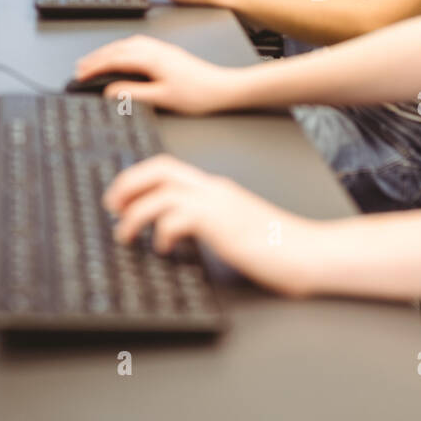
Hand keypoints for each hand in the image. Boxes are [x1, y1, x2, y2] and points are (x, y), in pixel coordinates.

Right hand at [74, 34, 232, 112]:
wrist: (223, 88)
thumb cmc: (198, 95)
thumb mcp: (162, 98)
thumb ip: (133, 93)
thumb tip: (110, 91)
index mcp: (150, 59)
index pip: (114, 60)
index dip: (94, 67)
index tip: (80, 75)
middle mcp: (155, 49)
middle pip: (118, 49)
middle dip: (96, 57)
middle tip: (80, 67)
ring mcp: (162, 49)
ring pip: (127, 45)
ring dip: (108, 51)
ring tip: (95, 61)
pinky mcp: (168, 52)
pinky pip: (137, 44)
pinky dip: (122, 49)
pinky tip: (122, 55)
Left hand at [103, 154, 319, 296]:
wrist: (308, 253)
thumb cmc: (277, 248)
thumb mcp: (234, 230)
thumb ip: (209, 224)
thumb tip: (176, 235)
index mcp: (216, 189)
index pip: (168, 168)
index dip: (137, 178)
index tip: (119, 198)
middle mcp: (214, 190)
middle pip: (159, 169)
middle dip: (127, 184)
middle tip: (112, 207)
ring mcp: (219, 204)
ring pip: (161, 192)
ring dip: (134, 212)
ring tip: (125, 234)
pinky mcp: (222, 224)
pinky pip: (177, 218)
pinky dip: (161, 232)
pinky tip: (164, 249)